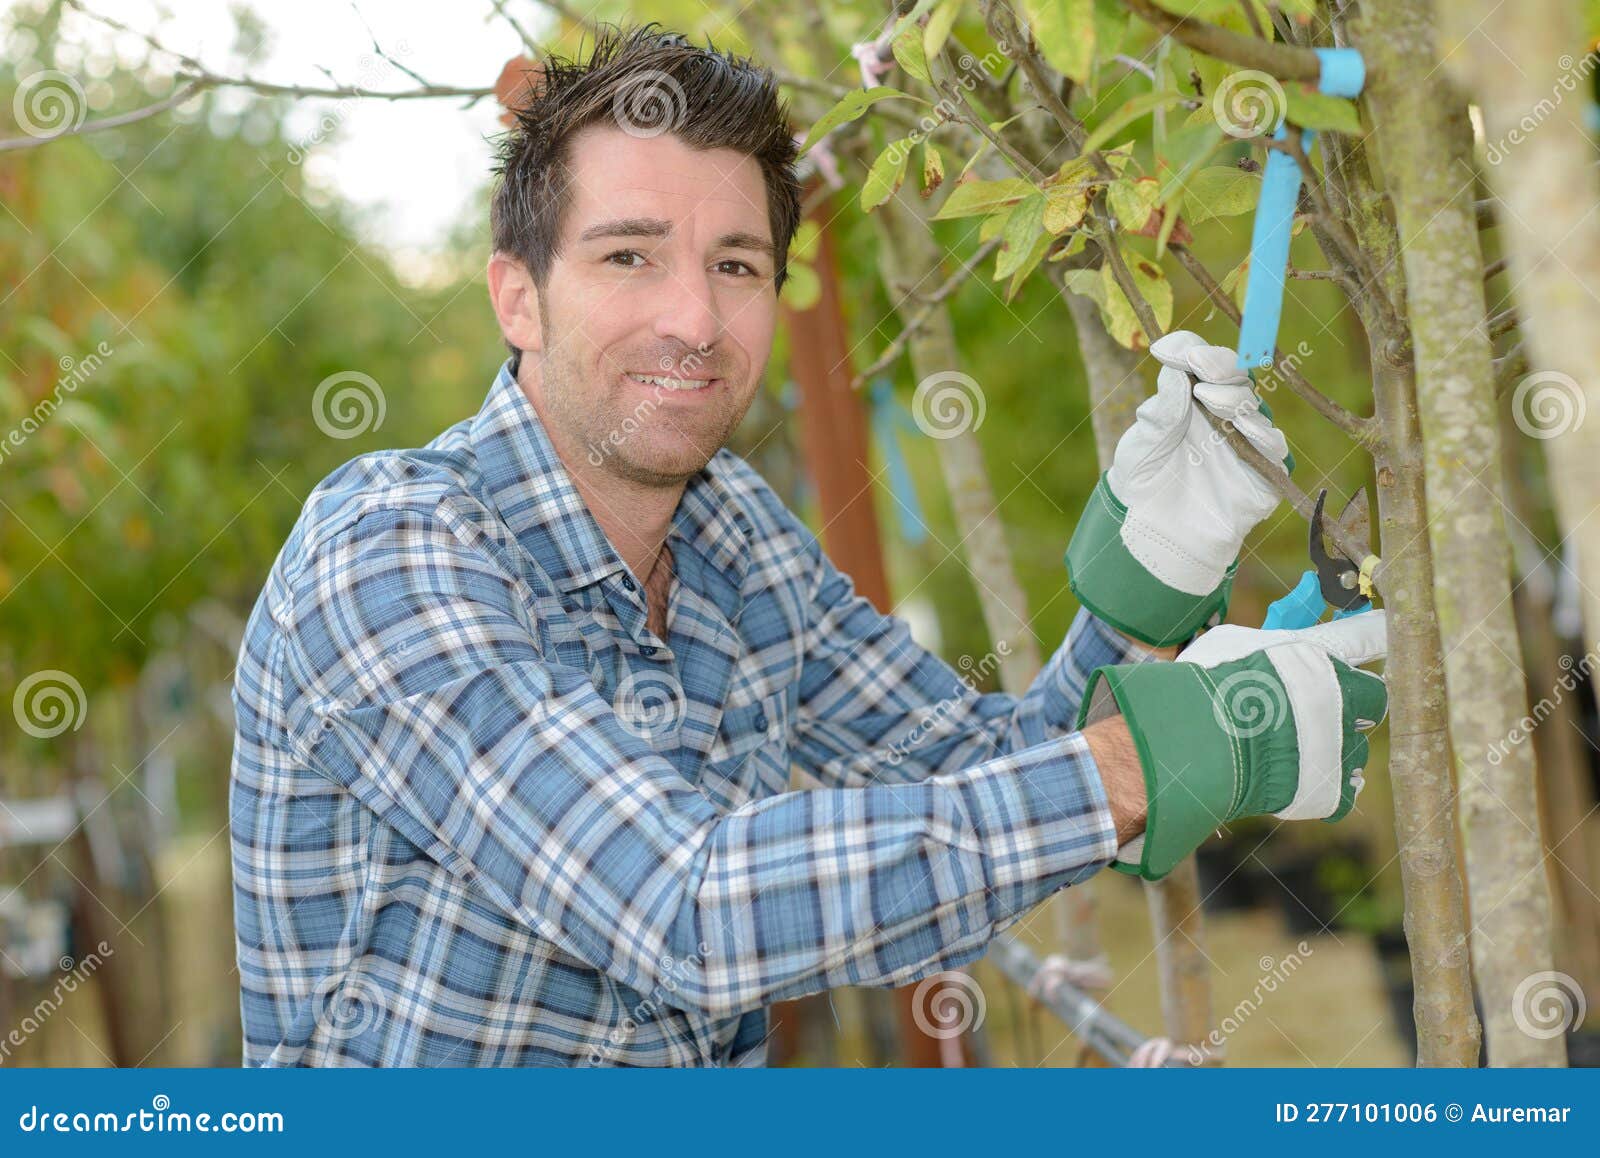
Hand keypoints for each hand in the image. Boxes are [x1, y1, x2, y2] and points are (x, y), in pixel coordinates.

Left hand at [1064, 331, 1289, 646]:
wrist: (1154, 532)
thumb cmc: (1145, 482)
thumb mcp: (1142, 443)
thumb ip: (1162, 409)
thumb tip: (1176, 370)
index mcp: (1192, 397)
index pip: (1200, 361)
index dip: (1188, 350)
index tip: (1165, 349)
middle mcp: (1222, 412)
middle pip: (1233, 376)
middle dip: (1218, 367)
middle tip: (1198, 367)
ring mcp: (1245, 439)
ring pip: (1253, 406)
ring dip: (1234, 397)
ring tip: (1208, 398)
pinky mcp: (1263, 470)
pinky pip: (1272, 446)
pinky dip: (1262, 433)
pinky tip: (1244, 426)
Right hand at [1077, 611, 1387, 881]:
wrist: (1195, 742)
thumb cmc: (1204, 684)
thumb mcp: (1231, 642)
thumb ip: (1270, 639)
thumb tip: (1288, 628)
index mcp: (1320, 655)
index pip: (1367, 636)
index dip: (1379, 632)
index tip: (1391, 628)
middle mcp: (1343, 698)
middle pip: (1374, 697)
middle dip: (1351, 701)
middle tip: (1319, 708)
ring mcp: (1341, 746)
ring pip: (1356, 746)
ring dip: (1334, 746)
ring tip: (1292, 750)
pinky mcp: (1332, 789)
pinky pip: (1345, 790)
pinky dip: (1328, 786)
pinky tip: (1306, 780)